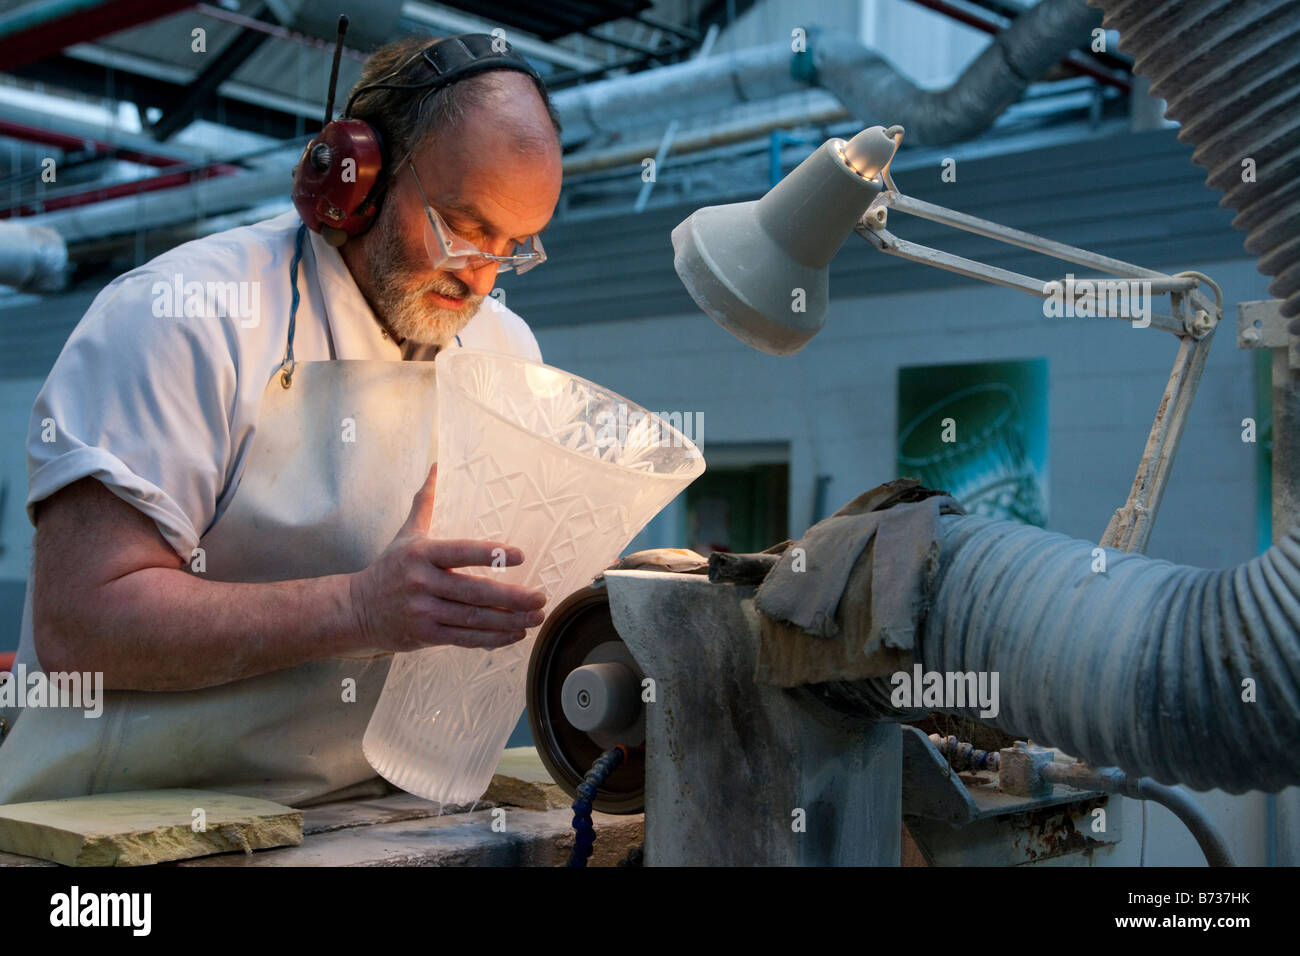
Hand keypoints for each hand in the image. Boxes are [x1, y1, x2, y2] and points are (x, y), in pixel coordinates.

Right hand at [347, 464, 546, 651]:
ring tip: (535, 617)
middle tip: (540, 596)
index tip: (520, 555)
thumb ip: (426, 502)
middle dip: (512, 597)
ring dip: (509, 620)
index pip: (460, 552)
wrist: (357, 609)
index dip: (490, 553)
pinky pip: (465, 638)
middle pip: (474, 591)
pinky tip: (515, 635)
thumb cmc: (390, 568)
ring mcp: (424, 611)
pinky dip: (492, 639)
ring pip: (473, 618)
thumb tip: (437, 466)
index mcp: (421, 554)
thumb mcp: (406, 533)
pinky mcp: (426, 635)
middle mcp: (422, 583)